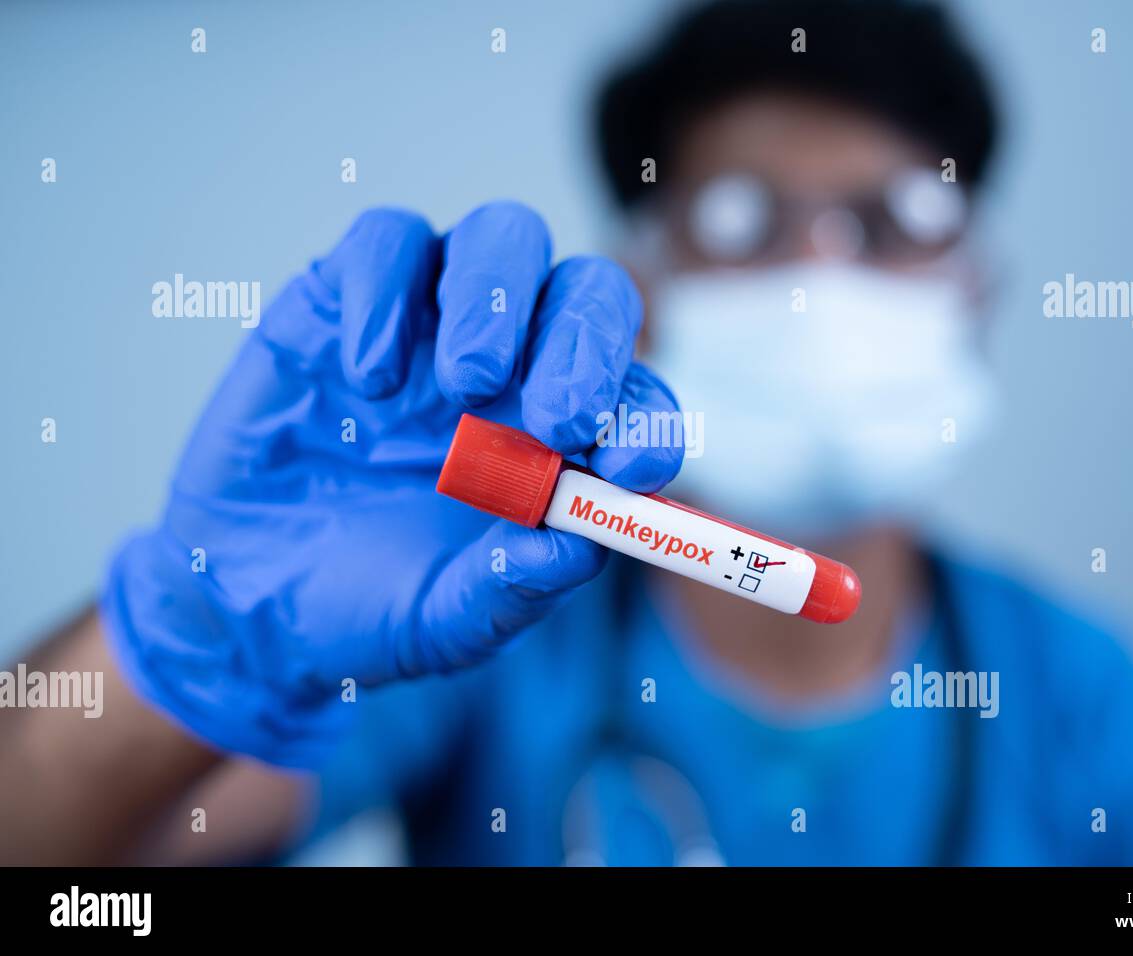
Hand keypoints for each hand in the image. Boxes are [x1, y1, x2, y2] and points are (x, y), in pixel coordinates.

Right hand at [101, 204, 681, 767]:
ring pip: (503, 236)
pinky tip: (369, 380)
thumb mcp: (446, 621)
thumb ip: (512, 587)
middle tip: (555, 417)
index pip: (638, 401)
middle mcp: (514, 366)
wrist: (242, 597)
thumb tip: (583, 544)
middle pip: (589, 295)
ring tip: (462, 386)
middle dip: (586, 344)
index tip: (623, 469)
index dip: (646, 424)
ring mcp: (433, 322)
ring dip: (499, 298)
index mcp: (562, 443)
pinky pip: (388, 242)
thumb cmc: (365, 607)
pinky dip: (388, 292)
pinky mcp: (348, 297)